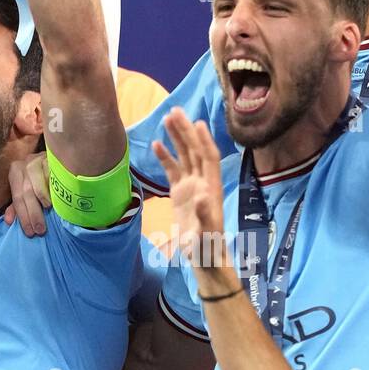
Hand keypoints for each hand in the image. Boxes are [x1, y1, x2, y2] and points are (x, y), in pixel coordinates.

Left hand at [3, 152, 48, 236]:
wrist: (56, 155)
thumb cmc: (39, 177)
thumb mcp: (26, 190)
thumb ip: (17, 206)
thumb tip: (8, 221)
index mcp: (15, 172)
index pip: (17, 198)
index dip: (23, 216)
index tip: (30, 232)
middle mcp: (24, 164)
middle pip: (26, 192)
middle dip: (33, 213)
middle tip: (40, 229)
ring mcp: (38, 159)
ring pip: (36, 181)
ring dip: (42, 197)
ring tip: (48, 211)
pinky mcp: (51, 157)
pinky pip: (50, 174)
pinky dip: (53, 186)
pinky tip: (58, 196)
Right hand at [152, 109, 225, 266]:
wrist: (204, 258)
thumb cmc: (208, 247)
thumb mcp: (206, 234)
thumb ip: (205, 215)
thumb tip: (202, 195)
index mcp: (211, 188)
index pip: (209, 158)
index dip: (204, 140)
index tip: (197, 122)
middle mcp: (203, 182)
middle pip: (195, 151)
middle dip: (187, 131)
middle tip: (175, 110)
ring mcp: (191, 186)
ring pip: (184, 156)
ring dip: (177, 137)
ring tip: (167, 118)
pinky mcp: (180, 193)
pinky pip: (172, 170)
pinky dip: (165, 157)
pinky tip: (156, 144)